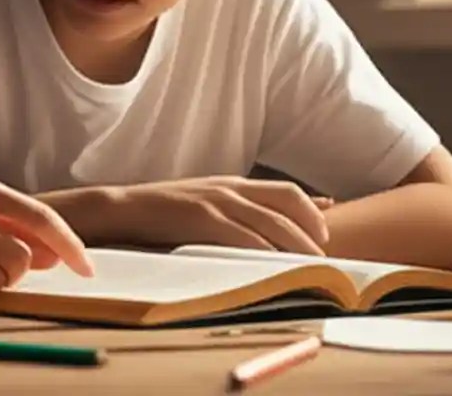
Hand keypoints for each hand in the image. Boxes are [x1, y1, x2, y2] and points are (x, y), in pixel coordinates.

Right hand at [102, 176, 332, 254]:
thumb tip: (281, 215)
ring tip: (308, 268)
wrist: (124, 209)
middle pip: (287, 205)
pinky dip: (262, 251)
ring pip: (270, 222)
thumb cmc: (168, 212)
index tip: (326, 235)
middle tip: (323, 260)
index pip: (287, 191)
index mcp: (234, 184)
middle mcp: (230, 189)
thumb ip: (244, 207)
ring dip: (295, 246)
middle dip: (311, 233)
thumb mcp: (210, 201)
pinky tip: (273, 267)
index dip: (313, 212)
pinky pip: (242, 236)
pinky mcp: (201, 219)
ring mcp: (216, 202)